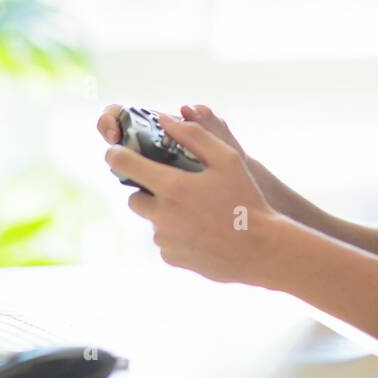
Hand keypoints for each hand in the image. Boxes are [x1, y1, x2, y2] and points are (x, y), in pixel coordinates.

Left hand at [103, 114, 285, 285]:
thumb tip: (164, 119)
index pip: (125, 165)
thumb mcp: (228, 158)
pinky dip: (175, 233)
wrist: (261, 249)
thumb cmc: (246, 199)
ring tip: (196, 210)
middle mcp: (161, 215)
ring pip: (152, 220)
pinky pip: (164, 240)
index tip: (116, 152)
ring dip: (164, 212)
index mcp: (171, 186)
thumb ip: (193, 135)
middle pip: (134, 198)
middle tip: (175, 187)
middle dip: (148, 190)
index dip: (116, 155)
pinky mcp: (171, 257)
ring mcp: (165, 239)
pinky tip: (200, 230)